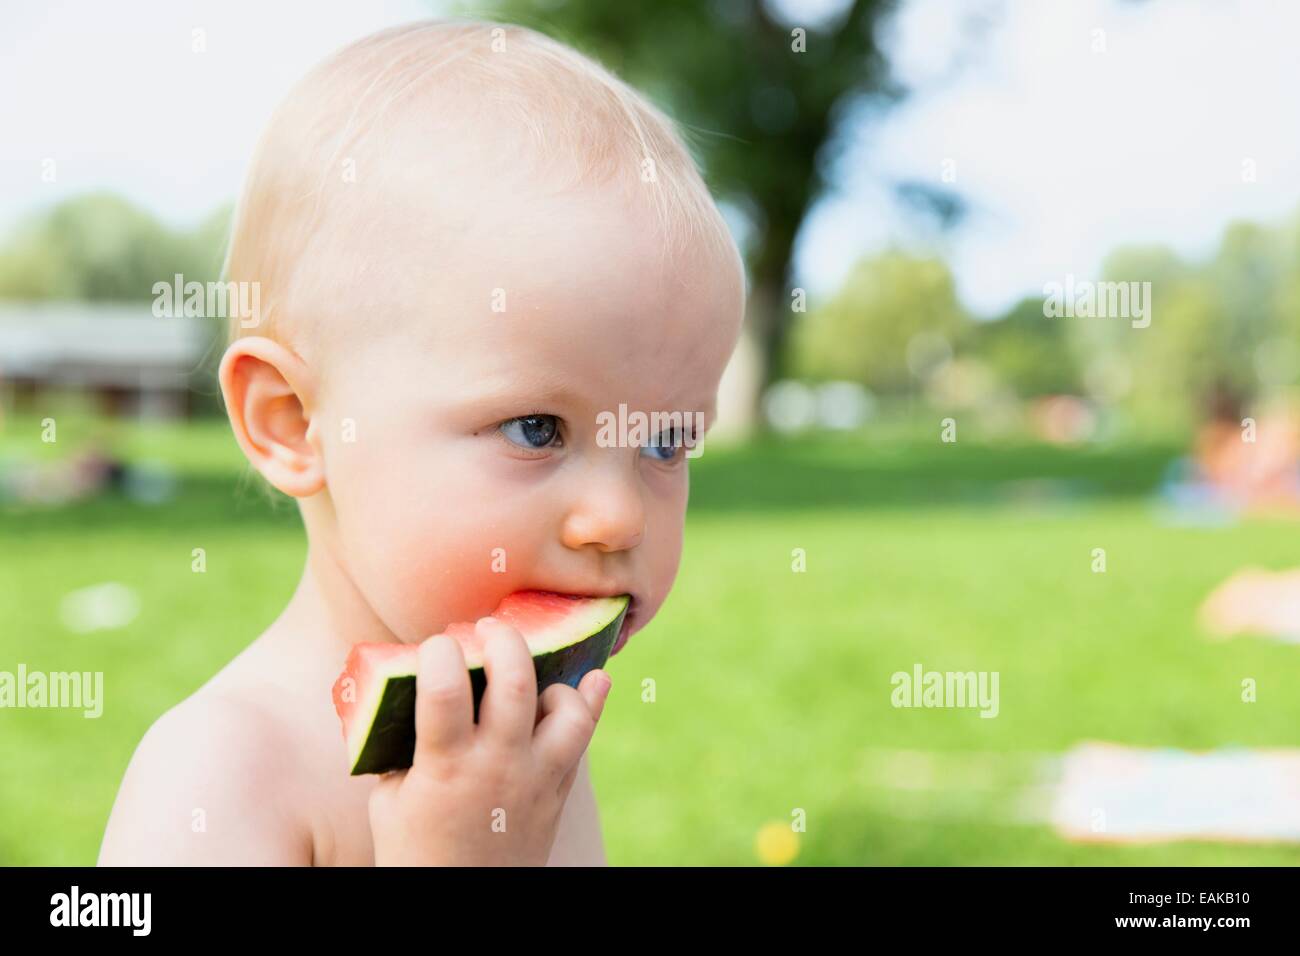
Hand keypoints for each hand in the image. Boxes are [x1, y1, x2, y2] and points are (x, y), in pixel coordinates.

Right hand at [368, 617, 611, 865]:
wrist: (460, 903)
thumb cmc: (414, 848)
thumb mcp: (389, 796)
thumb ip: (402, 743)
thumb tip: (405, 686)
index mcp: (445, 766)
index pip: (444, 690)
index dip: (439, 651)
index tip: (435, 645)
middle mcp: (497, 766)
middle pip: (515, 683)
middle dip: (503, 639)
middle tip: (489, 628)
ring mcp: (535, 778)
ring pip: (568, 710)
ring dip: (552, 680)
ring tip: (529, 677)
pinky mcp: (558, 791)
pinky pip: (584, 738)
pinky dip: (590, 703)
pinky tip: (592, 681)